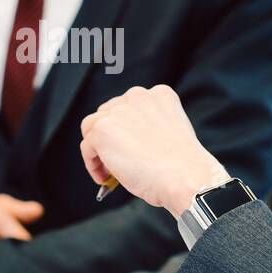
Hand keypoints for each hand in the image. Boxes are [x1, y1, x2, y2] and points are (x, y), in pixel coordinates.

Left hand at [80, 85, 226, 216]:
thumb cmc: (183, 167)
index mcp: (159, 95)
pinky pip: (87, 147)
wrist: (184, 177)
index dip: (125, 129)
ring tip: (107, 170)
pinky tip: (104, 177)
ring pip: (93, 128)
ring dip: (97, 149)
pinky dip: (92, 164)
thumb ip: (148, 130)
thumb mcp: (170, 136)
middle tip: (114, 160)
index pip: (130, 107)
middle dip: (109, 137)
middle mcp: (137, 96)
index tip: (127, 146)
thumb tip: (125, 146)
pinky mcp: (102, 129)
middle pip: (108, 113)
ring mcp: (118, 111)